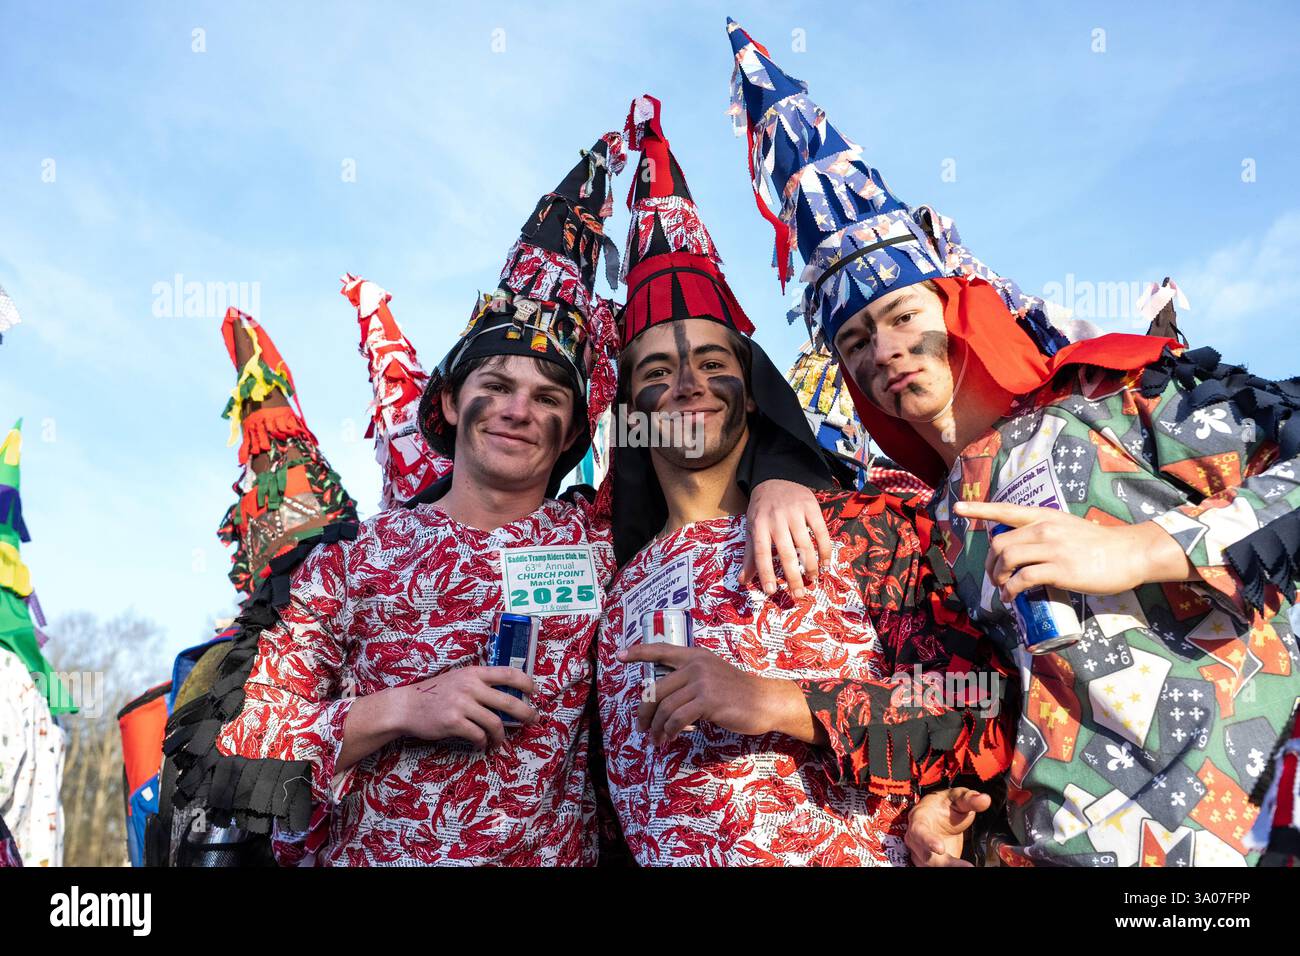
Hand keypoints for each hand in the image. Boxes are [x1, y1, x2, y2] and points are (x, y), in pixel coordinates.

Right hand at [393, 666, 537, 748]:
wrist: (407, 706)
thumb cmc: (435, 693)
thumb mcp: (459, 678)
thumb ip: (479, 683)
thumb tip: (507, 694)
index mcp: (474, 673)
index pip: (508, 673)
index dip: (526, 682)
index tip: (534, 692)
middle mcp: (470, 686)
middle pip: (509, 701)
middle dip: (526, 713)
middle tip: (533, 720)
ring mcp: (461, 704)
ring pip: (495, 723)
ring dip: (501, 736)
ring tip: (500, 742)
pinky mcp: (453, 722)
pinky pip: (478, 735)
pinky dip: (483, 743)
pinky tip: (481, 744)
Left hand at [616, 643, 805, 744]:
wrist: (765, 701)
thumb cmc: (738, 693)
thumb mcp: (713, 676)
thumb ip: (690, 680)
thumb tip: (663, 699)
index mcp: (695, 656)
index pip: (661, 649)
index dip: (638, 652)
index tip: (619, 656)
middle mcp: (695, 665)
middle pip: (656, 688)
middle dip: (644, 711)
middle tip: (642, 726)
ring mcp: (701, 682)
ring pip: (664, 707)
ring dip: (656, 727)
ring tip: (656, 739)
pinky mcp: (707, 701)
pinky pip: (677, 719)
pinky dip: (669, 732)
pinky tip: (670, 738)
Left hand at [742, 479, 831, 597]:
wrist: (774, 480)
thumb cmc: (761, 511)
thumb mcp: (751, 529)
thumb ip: (749, 556)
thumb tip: (742, 581)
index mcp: (758, 525)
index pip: (761, 553)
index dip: (765, 573)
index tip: (771, 591)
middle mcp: (776, 519)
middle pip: (786, 553)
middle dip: (793, 577)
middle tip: (798, 595)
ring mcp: (794, 512)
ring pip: (805, 545)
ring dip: (810, 566)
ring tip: (812, 580)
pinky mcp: (811, 506)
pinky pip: (821, 532)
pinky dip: (825, 550)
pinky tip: (825, 564)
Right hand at [904, 787, 990, 866]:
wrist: (940, 816)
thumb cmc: (944, 805)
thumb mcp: (957, 798)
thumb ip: (969, 799)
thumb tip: (985, 799)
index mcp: (919, 818)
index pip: (919, 831)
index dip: (927, 840)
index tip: (941, 848)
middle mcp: (916, 838)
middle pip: (926, 855)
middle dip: (945, 863)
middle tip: (966, 866)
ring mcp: (922, 853)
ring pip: (932, 866)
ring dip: (950, 867)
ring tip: (969, 867)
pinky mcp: (932, 863)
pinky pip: (939, 869)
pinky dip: (953, 868)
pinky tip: (966, 867)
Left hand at [953, 501, 1192, 601]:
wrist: (1129, 554)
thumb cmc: (1099, 545)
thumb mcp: (1066, 528)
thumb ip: (1044, 534)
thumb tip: (1022, 550)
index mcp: (1044, 516)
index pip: (1005, 510)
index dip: (979, 510)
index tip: (958, 510)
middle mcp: (1044, 528)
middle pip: (998, 543)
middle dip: (989, 563)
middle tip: (995, 578)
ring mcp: (1052, 548)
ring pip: (1007, 559)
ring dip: (998, 578)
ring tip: (1003, 589)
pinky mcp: (1060, 570)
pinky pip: (1023, 579)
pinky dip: (1012, 590)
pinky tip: (1012, 598)